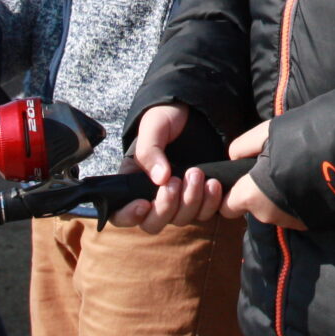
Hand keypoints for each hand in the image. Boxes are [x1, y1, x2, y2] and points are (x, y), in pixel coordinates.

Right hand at [112, 105, 227, 232]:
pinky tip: (213, 184)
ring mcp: (178, 200)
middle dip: (165, 207)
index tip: (143, 204)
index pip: (120, 213)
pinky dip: (210, 203)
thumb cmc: (167, 118)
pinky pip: (205, 213)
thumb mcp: (153, 127)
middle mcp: (154, 196)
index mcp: (133, 182)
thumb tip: (159, 179)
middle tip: (175, 181)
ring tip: (196, 173)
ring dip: (190, 201)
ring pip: (180, 220)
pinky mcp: (201, 198)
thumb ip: (149, 151)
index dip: (128, 216)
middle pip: (153, 223)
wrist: (196, 112)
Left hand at [222, 121, 306, 229]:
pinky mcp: (314, 224)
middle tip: (279, 165)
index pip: (227, 206)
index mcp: (252, 195)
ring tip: (301, 170)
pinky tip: (314, 180)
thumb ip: (244, 145)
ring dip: (283, 194)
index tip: (244, 178)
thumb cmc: (304, 141)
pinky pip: (297, 211)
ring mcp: (293, 223)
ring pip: (277, 209)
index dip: (232, 192)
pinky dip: (301, 199)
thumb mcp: (268, 132)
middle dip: (262, 189)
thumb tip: (235, 156)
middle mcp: (269, 215)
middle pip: (255, 206)